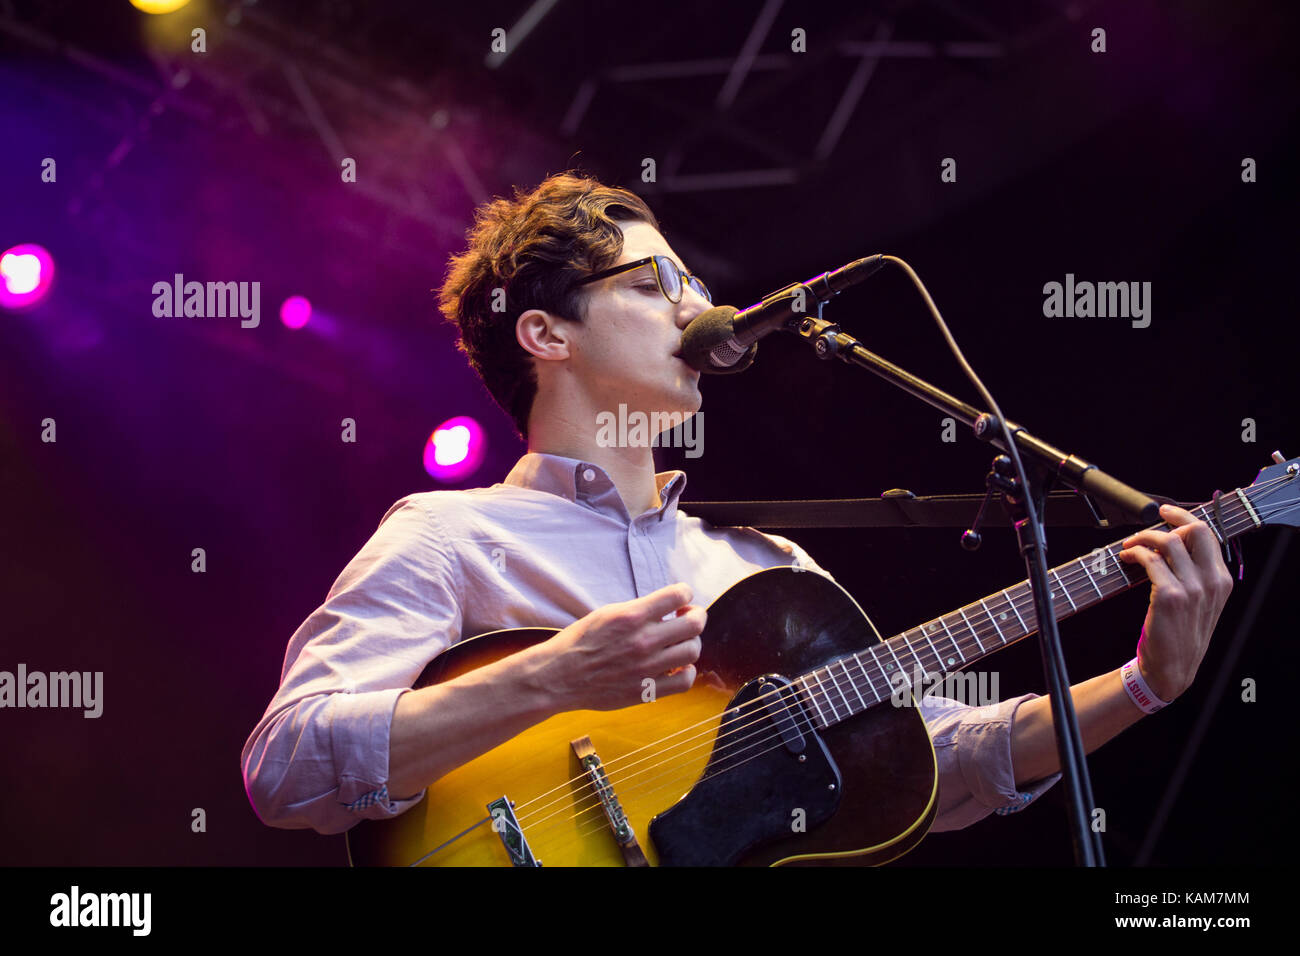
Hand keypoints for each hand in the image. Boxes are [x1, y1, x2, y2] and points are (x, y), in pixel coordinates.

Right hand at [531, 582, 704, 711]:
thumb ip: (639, 610)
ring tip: (680, 643)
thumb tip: (668, 609)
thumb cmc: (580, 642)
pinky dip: (687, 671)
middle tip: (688, 617)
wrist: (560, 676)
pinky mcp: (647, 690)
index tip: (681, 599)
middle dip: (696, 616)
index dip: (685, 593)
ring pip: (693, 651)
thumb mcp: (608, 613)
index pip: (678, 594)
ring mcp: (647, 667)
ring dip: (691, 643)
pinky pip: (685, 680)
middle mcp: (643, 640)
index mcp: (632, 615)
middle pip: (694, 623)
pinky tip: (677, 667)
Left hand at [1117, 504, 1233, 701]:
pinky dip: (1135, 553)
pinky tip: (1126, 558)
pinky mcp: (1169, 596)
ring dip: (1143, 538)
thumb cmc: (1181, 634)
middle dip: (1168, 519)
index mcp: (1221, 581)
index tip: (1166, 513)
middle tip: (1146, 523)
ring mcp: (1192, 589)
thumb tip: (1173, 543)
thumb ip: (1195, 574)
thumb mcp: (1200, 603)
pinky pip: (1150, 560)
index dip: (1184, 518)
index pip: (1208, 535)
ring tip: (1130, 546)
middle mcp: (1211, 582)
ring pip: (1168, 542)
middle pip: (1195, 530)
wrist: (1172, 668)